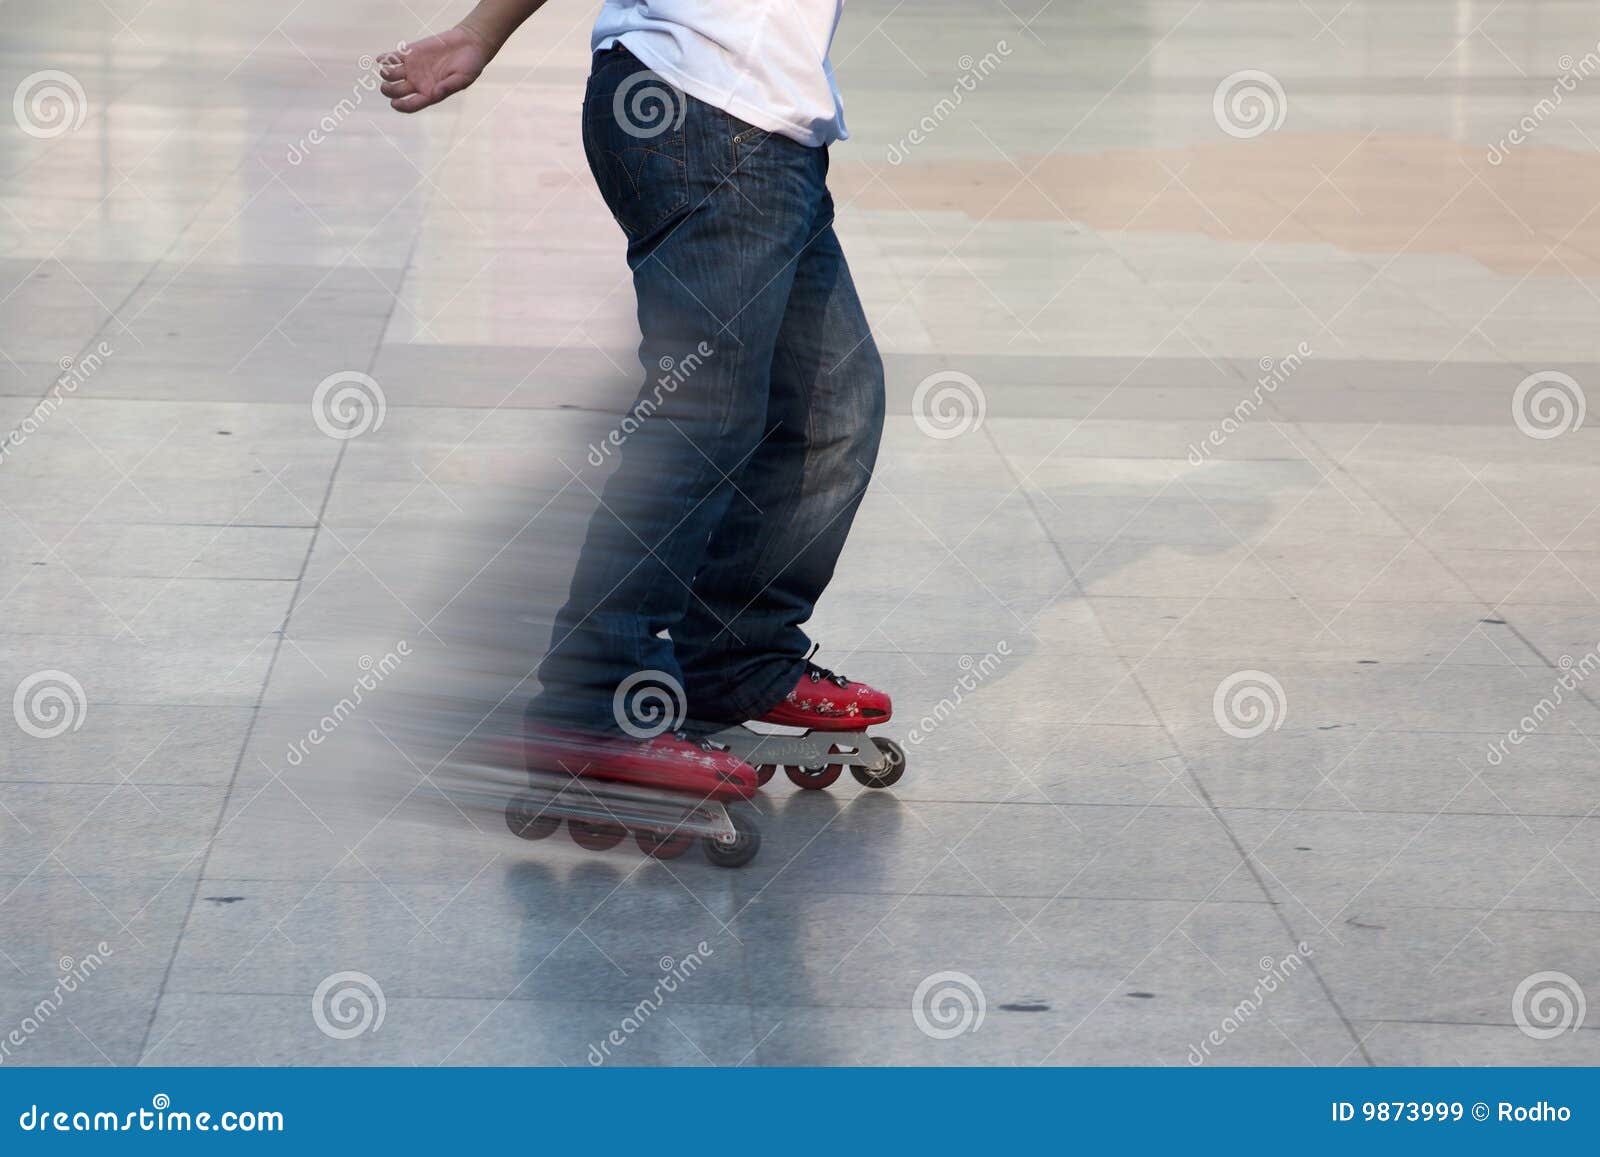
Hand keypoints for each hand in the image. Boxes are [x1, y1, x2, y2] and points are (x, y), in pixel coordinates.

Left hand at [377, 25, 493, 112]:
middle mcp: (419, 83)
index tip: (394, 103)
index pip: (411, 104)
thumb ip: (449, 86)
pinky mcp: (410, 53)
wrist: (469, 44)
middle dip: (389, 90)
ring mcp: (413, 68)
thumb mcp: (463, 78)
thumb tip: (435, 93)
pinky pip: (392, 57)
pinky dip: (385, 58)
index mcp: (430, 93)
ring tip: (386, 71)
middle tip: (385, 86)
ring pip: (391, 75)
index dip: (401, 106)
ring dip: (385, 74)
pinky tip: (381, 59)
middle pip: (396, 91)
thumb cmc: (470, 64)